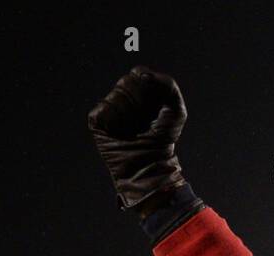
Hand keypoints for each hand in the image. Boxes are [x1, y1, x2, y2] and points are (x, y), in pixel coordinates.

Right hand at [88, 66, 188, 211]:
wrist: (149, 164)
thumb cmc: (164, 139)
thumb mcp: (176, 111)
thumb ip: (168, 86)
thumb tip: (144, 74)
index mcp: (141, 93)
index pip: (138, 73)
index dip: (146, 82)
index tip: (154, 99)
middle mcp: (123, 98)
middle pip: (126, 82)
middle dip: (140, 100)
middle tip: (147, 119)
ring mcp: (109, 109)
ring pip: (116, 96)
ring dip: (129, 113)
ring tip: (135, 129)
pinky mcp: (97, 121)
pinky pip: (103, 110)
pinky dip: (115, 120)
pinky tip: (121, 132)